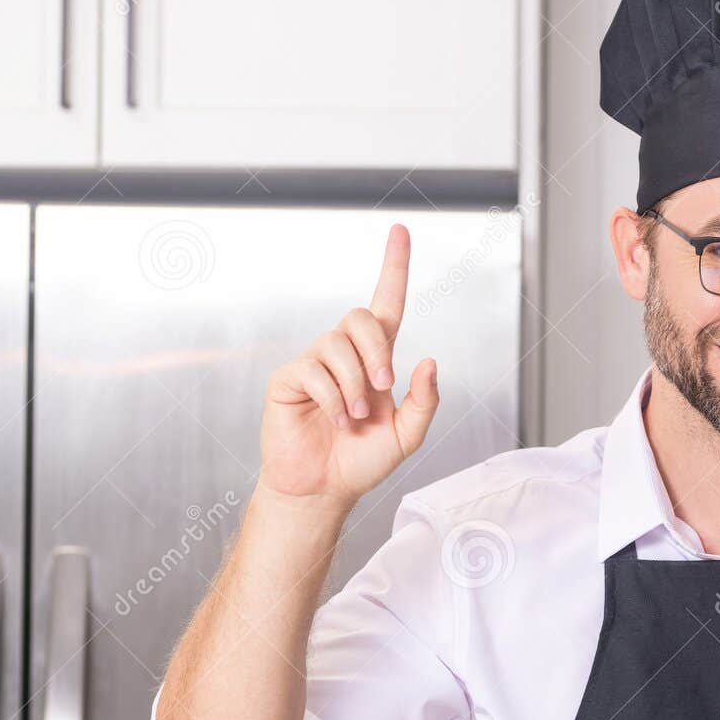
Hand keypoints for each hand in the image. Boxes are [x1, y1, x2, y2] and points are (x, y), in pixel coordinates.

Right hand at [258, 223, 438, 510]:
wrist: (325, 489)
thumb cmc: (362, 461)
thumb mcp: (407, 435)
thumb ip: (425, 401)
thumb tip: (430, 360)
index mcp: (376, 360)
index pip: (386, 303)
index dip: (394, 267)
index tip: (401, 230)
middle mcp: (344, 354)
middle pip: (361, 317)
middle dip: (377, 350)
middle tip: (382, 387)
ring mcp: (314, 363)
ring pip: (337, 344)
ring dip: (354, 384)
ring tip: (353, 418)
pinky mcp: (289, 379)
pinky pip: (313, 370)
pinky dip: (332, 398)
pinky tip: (334, 420)